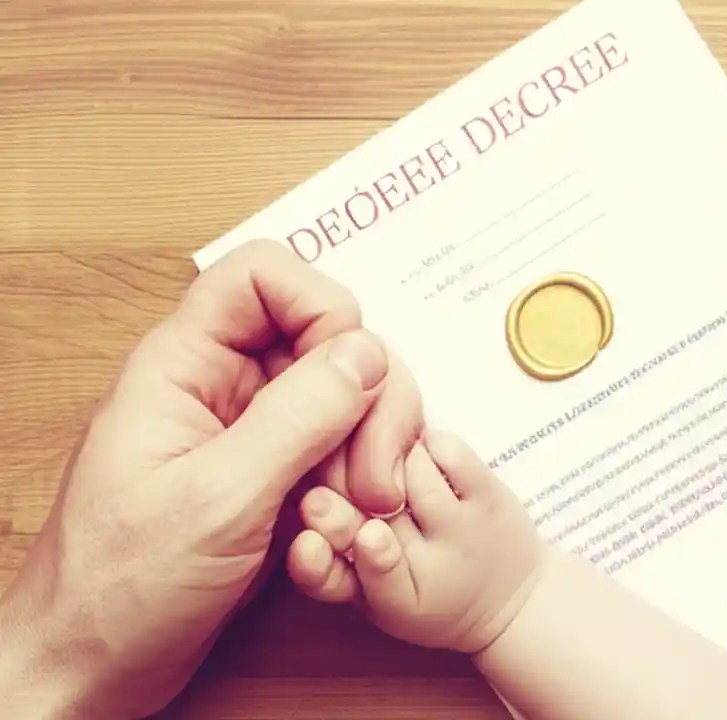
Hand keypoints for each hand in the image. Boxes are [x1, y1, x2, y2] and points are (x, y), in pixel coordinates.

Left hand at [0, 240, 415, 717]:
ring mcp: (253, 430)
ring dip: (374, 443)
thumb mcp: (216, 499)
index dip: (320, 305)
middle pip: (324, 335)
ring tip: (365, 507)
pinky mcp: (276, 473)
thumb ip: (297, 417)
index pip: (263, 277)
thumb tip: (367, 353)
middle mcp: (222, 385)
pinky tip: (352, 521)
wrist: (96, 668)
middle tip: (375, 473)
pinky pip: (342, 444)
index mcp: (183, 366)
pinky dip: (363, 475)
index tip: (352, 371)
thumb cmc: (121, 589)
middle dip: (368, 396)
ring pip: (346, 392)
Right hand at [287, 430, 548, 653]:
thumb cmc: (426, 594)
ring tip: (381, 460)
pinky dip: (428, 441)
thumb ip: (326, 567)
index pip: (335, 577)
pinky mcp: (489, 496)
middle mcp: (424, 566)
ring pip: (406, 467)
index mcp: (384, 600)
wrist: (511, 600)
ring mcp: (459, 528)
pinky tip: (422, 453)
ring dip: (385, 453)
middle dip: (342, 481)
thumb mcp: (371, 599)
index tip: (308, 522)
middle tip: (337, 466)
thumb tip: (305, 501)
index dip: (314, 553)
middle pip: (364, 508)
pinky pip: (447, 449)